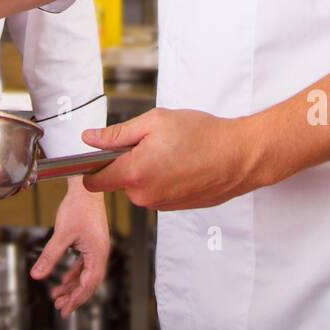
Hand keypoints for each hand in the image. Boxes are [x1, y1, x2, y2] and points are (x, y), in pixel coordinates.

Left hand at [30, 179, 110, 316]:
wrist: (86, 186)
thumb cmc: (77, 207)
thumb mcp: (61, 234)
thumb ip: (49, 256)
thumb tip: (36, 275)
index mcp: (98, 253)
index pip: (89, 284)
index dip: (76, 298)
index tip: (65, 309)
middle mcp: (100, 253)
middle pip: (89, 282)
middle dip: (75, 296)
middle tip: (61, 309)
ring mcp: (96, 247)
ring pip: (86, 274)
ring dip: (72, 285)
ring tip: (58, 296)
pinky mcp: (91, 241)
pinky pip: (84, 263)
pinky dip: (74, 273)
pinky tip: (63, 279)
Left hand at [80, 108, 267, 209]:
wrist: (240, 156)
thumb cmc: (202, 135)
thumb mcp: (154, 122)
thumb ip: (116, 134)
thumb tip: (89, 139)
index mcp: (134, 173)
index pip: (92, 181)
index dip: (92, 165)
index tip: (101, 153)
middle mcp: (144, 195)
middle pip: (117, 181)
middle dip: (126, 162)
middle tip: (151, 141)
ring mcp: (160, 204)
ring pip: (139, 186)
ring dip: (146, 169)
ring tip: (172, 151)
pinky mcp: (175, 207)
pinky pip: (157, 191)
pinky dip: (163, 178)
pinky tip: (182, 163)